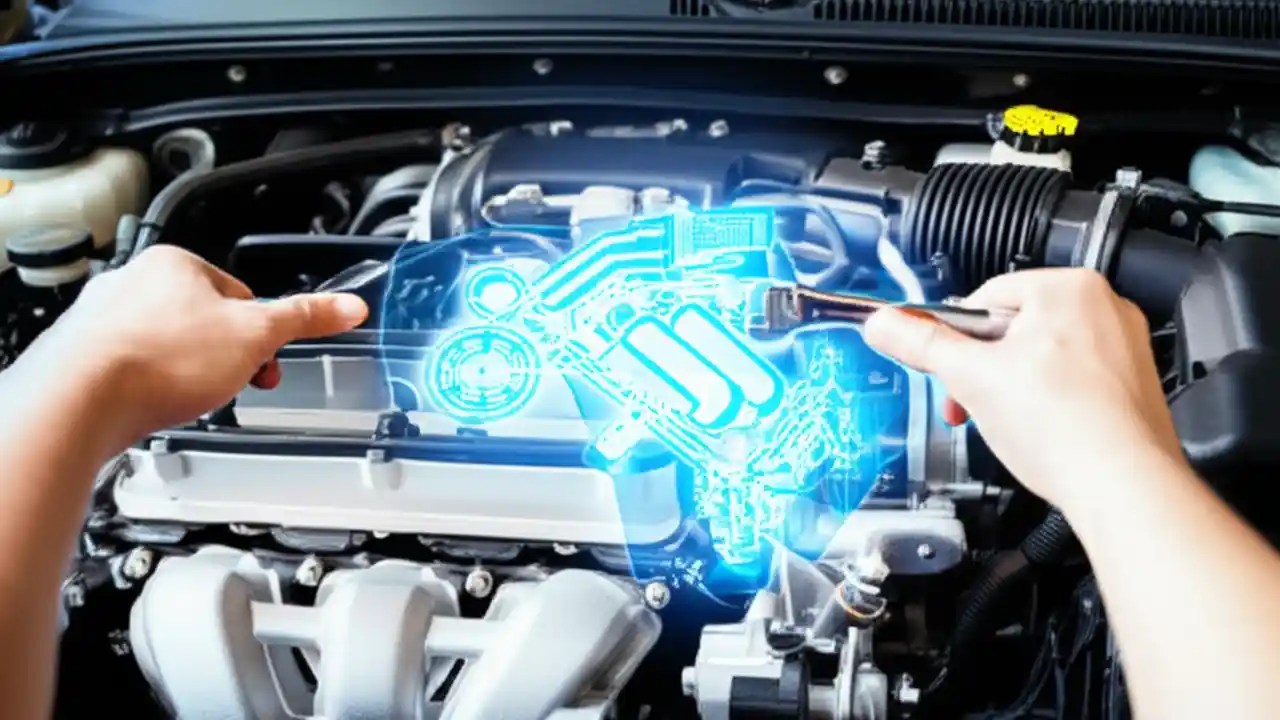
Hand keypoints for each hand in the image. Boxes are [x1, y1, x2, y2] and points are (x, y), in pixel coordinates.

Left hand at [28, 245, 367, 451]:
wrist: (83, 400)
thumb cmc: (161, 359)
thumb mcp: (256, 335)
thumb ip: (304, 318)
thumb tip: (349, 306)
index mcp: (176, 264)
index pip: (239, 293)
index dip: (259, 332)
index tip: (263, 359)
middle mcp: (134, 282)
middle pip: (205, 321)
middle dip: (225, 356)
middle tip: (234, 382)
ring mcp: (106, 321)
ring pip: (169, 346)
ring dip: (189, 373)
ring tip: (191, 397)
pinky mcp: (86, 357)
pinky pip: (135, 370)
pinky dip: (152, 388)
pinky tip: (157, 405)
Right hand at [863, 269, 1182, 510]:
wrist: (1122, 485)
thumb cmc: (1063, 427)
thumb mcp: (970, 377)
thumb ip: (921, 344)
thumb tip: (883, 323)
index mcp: (1068, 287)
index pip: (983, 299)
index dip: (956, 342)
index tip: (950, 373)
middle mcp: (1105, 306)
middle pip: (1013, 329)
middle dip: (986, 370)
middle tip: (977, 403)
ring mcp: (1124, 345)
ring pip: (1043, 356)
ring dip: (1015, 387)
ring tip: (1015, 421)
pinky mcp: (1134, 383)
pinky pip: (1074, 380)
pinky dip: (1052, 402)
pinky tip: (1045, 430)